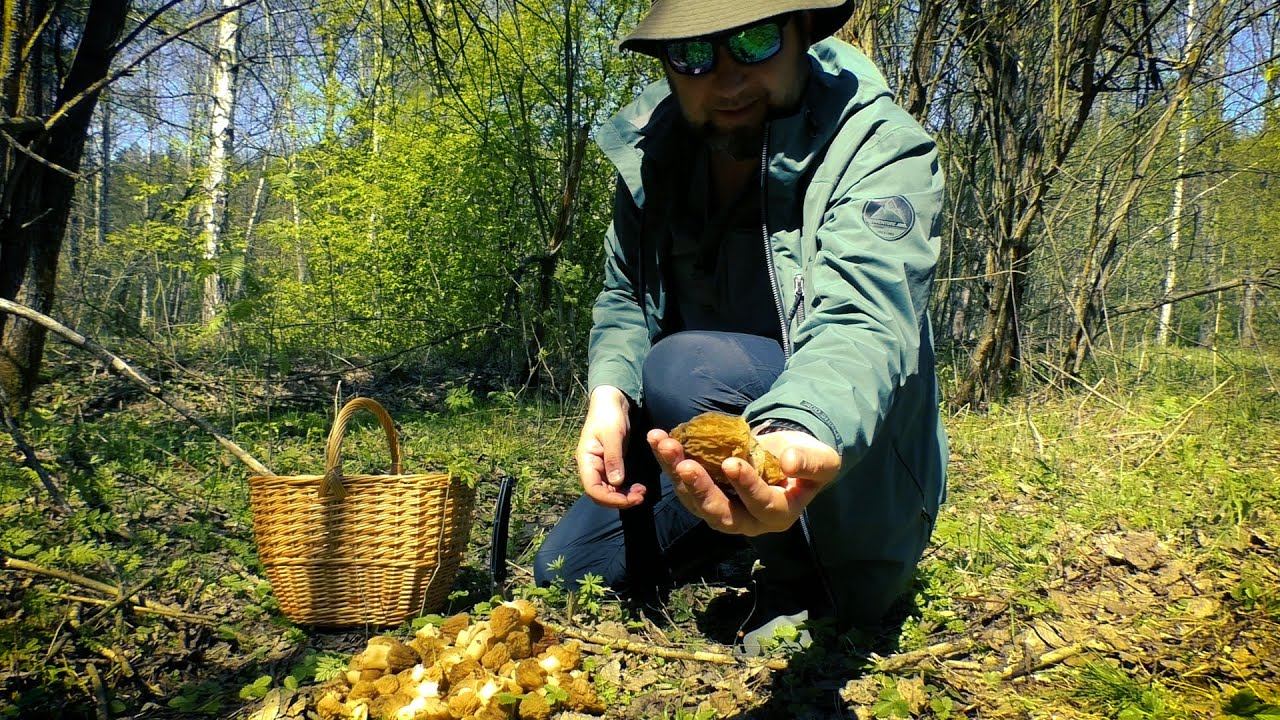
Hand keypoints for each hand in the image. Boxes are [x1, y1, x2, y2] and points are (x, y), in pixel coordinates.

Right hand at [576, 386, 644, 508]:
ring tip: (641, 493)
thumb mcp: (613, 434)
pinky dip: (626, 489)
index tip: (630, 500)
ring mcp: (601, 467)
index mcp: (586, 460)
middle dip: (619, 500)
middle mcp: (591, 467)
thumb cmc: (609, 414)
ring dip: (624, 496)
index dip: (609, 499)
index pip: (592, 489)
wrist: (612, 401)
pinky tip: (638, 488)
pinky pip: (615, 484)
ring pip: (608, 491)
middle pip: (600, 494)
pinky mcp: (611, 465)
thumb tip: (617, 483)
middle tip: (640, 497)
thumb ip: (614, 458)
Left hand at [647, 427, 839, 535]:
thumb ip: (809, 463)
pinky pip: (684, 483)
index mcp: (779, 514)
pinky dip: (669, 463)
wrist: (786, 454)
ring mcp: (722, 510)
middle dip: (701, 489)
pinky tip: (658, 439)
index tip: (731, 463)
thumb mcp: (821, 460)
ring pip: (695, 500)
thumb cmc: (806, 459)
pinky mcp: (704, 495)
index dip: (747, 486)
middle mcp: (748, 521)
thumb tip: (789, 463)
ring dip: (677, 473)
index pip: (762, 505)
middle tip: (685, 465)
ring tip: (664, 445)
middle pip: (721, 514)